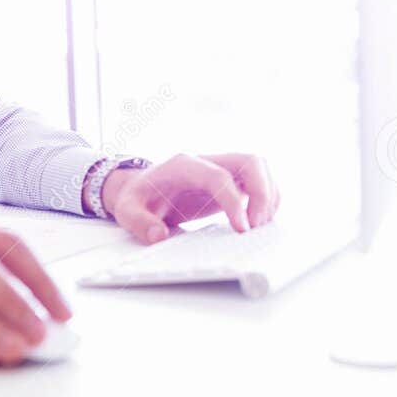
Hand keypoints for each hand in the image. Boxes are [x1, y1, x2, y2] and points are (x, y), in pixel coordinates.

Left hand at [101, 152, 279, 242]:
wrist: (143, 189)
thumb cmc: (138, 198)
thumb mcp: (127, 210)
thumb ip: (139, 222)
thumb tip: (159, 235)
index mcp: (184, 165)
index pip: (218, 176)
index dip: (234, 201)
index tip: (242, 228)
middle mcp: (207, 162)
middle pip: (250, 161)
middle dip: (263, 193)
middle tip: (257, 227)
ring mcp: (222, 168)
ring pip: (260, 168)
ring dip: (269, 196)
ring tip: (261, 227)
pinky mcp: (231, 181)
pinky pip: (260, 181)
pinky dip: (268, 199)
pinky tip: (260, 221)